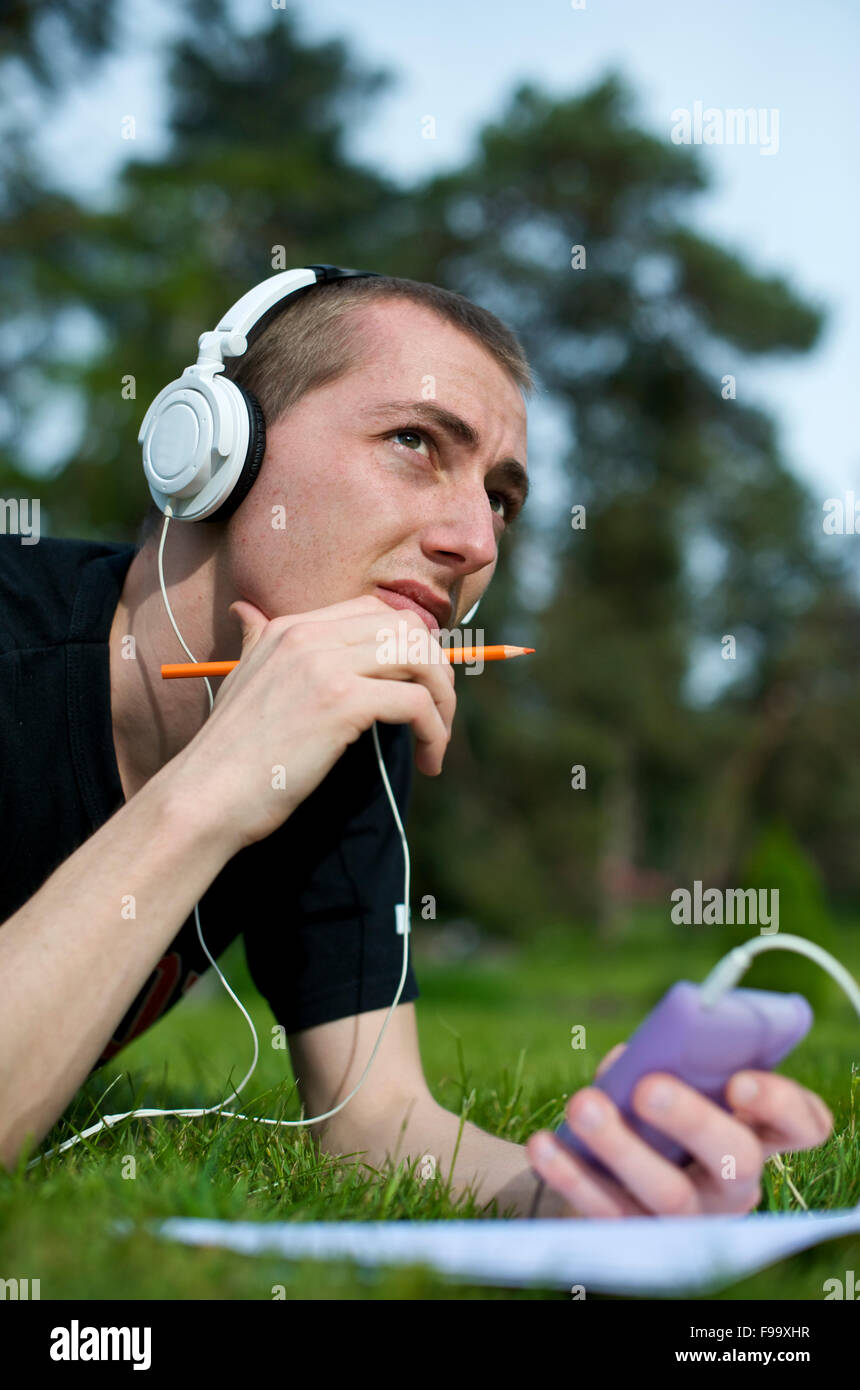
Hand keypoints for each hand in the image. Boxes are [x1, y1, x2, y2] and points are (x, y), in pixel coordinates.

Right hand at [167, 594, 455, 851]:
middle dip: (438, 669)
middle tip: (438, 712)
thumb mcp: (241, 681)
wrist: (204, 796)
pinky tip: (429, 760)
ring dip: (444, 701)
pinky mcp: (340, 702)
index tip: (421, 683)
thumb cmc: (228, 753)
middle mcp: (308, 635)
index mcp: (289, 627)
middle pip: (407, 630)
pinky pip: (417, 702)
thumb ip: (255, 641)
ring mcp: (324, 665)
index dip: (412, 644)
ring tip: (437, 738)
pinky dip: (435, 731)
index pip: (376, 611)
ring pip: (420, 659)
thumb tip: (247, 611)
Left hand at [525, 1043, 833, 1217]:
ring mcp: (691, 1217)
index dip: (779, 1103)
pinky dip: (572, 1176)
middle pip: (735, 1160)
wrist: (605, 1160)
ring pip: (669, 1194)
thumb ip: (664, 1060)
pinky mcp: (638, 1234)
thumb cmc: (652, 1100)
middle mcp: (735, 1182)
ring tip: (582, 1105)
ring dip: (622, 1147)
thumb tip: (628, 1063)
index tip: (739, 1079)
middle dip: (692, 1119)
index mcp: (759, 1131)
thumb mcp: (669, 1074)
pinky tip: (544, 1144)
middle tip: (648, 1086)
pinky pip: (607, 1212)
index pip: (802, 1124)